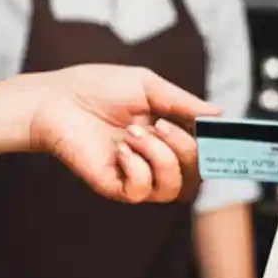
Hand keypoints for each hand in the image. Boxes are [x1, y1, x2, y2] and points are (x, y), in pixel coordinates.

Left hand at [21, 64, 218, 203]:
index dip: (216, 149)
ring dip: (161, 157)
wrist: (55, 98)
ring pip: (173, 188)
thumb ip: (183, 102)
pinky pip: (142, 191)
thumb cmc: (97, 88)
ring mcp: (135, 174)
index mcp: (166, 135)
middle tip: (158, 124)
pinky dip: (138, 168)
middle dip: (185, 147)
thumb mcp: (148, 86)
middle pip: (194, 173)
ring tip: (134, 135)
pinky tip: (120, 149)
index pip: (202, 153)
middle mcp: (154, 158)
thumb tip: (218, 114)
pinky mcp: (113, 185)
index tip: (221, 136)